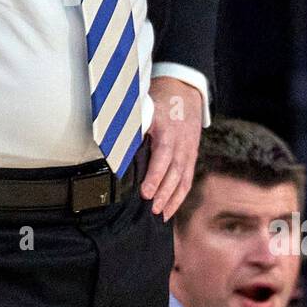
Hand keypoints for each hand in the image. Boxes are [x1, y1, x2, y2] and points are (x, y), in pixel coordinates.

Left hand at [142, 77, 202, 220]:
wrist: (185, 90)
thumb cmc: (159, 99)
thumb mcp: (144, 106)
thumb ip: (132, 126)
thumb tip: (115, 146)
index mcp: (168, 129)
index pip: (164, 156)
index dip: (155, 175)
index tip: (145, 192)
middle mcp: (182, 142)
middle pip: (175, 172)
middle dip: (164, 193)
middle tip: (152, 210)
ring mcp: (189, 150)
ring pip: (184, 179)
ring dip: (173, 199)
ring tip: (161, 216)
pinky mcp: (192, 156)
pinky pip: (187, 179)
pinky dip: (179, 196)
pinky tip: (170, 210)